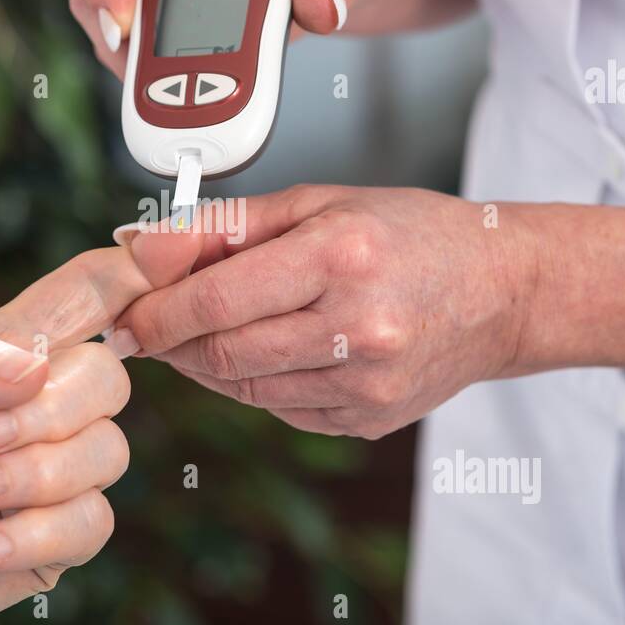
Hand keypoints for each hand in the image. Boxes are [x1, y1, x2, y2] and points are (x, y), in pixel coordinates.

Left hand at [114, 185, 535, 438]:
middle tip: (147, 325)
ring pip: (246, 389)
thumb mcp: (319, 203)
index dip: (156, 314)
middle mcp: (359, 328)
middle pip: (224, 352)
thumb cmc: (410, 234)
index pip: (216, 301)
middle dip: (170, 342)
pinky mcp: (369, 420)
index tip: (123, 316)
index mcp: (341, 258)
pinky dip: (252, 383)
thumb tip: (142, 248)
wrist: (500, 292)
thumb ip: (225, 227)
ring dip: (205, 364)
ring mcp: (368, 385)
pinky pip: (280, 409)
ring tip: (197, 333)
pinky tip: (259, 351)